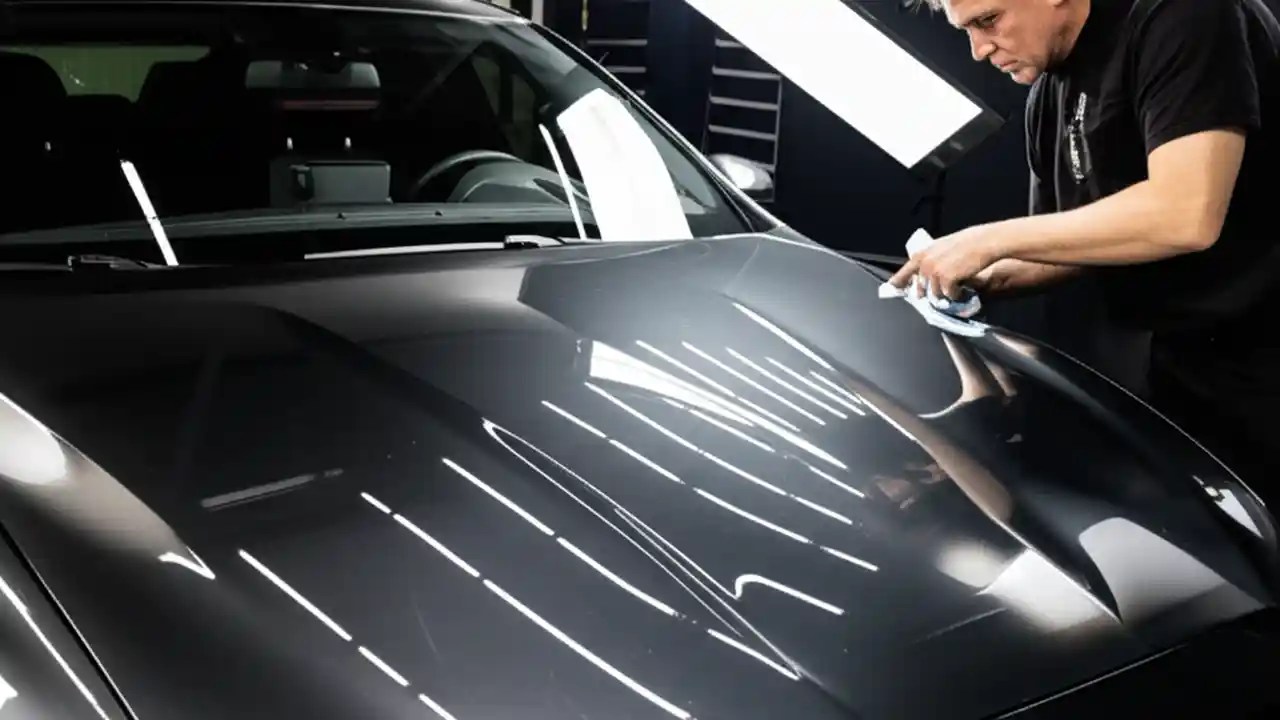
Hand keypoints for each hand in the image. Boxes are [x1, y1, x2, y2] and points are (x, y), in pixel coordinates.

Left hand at [887, 225, 1004, 299]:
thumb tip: (926, 273)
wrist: (983, 242)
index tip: (891, 288)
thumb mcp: (942, 247)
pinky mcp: (946, 281)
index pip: (906, 271)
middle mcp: (925, 264)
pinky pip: (948, 295)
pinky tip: (963, 288)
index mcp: (923, 254)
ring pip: (935, 294)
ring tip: (956, 286)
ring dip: (945, 294)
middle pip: (921, 287)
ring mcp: (934, 273)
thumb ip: (931, 259)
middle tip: (941, 291)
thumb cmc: (967, 242)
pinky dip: (956, 294)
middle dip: (929, 292)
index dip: (898, 281)